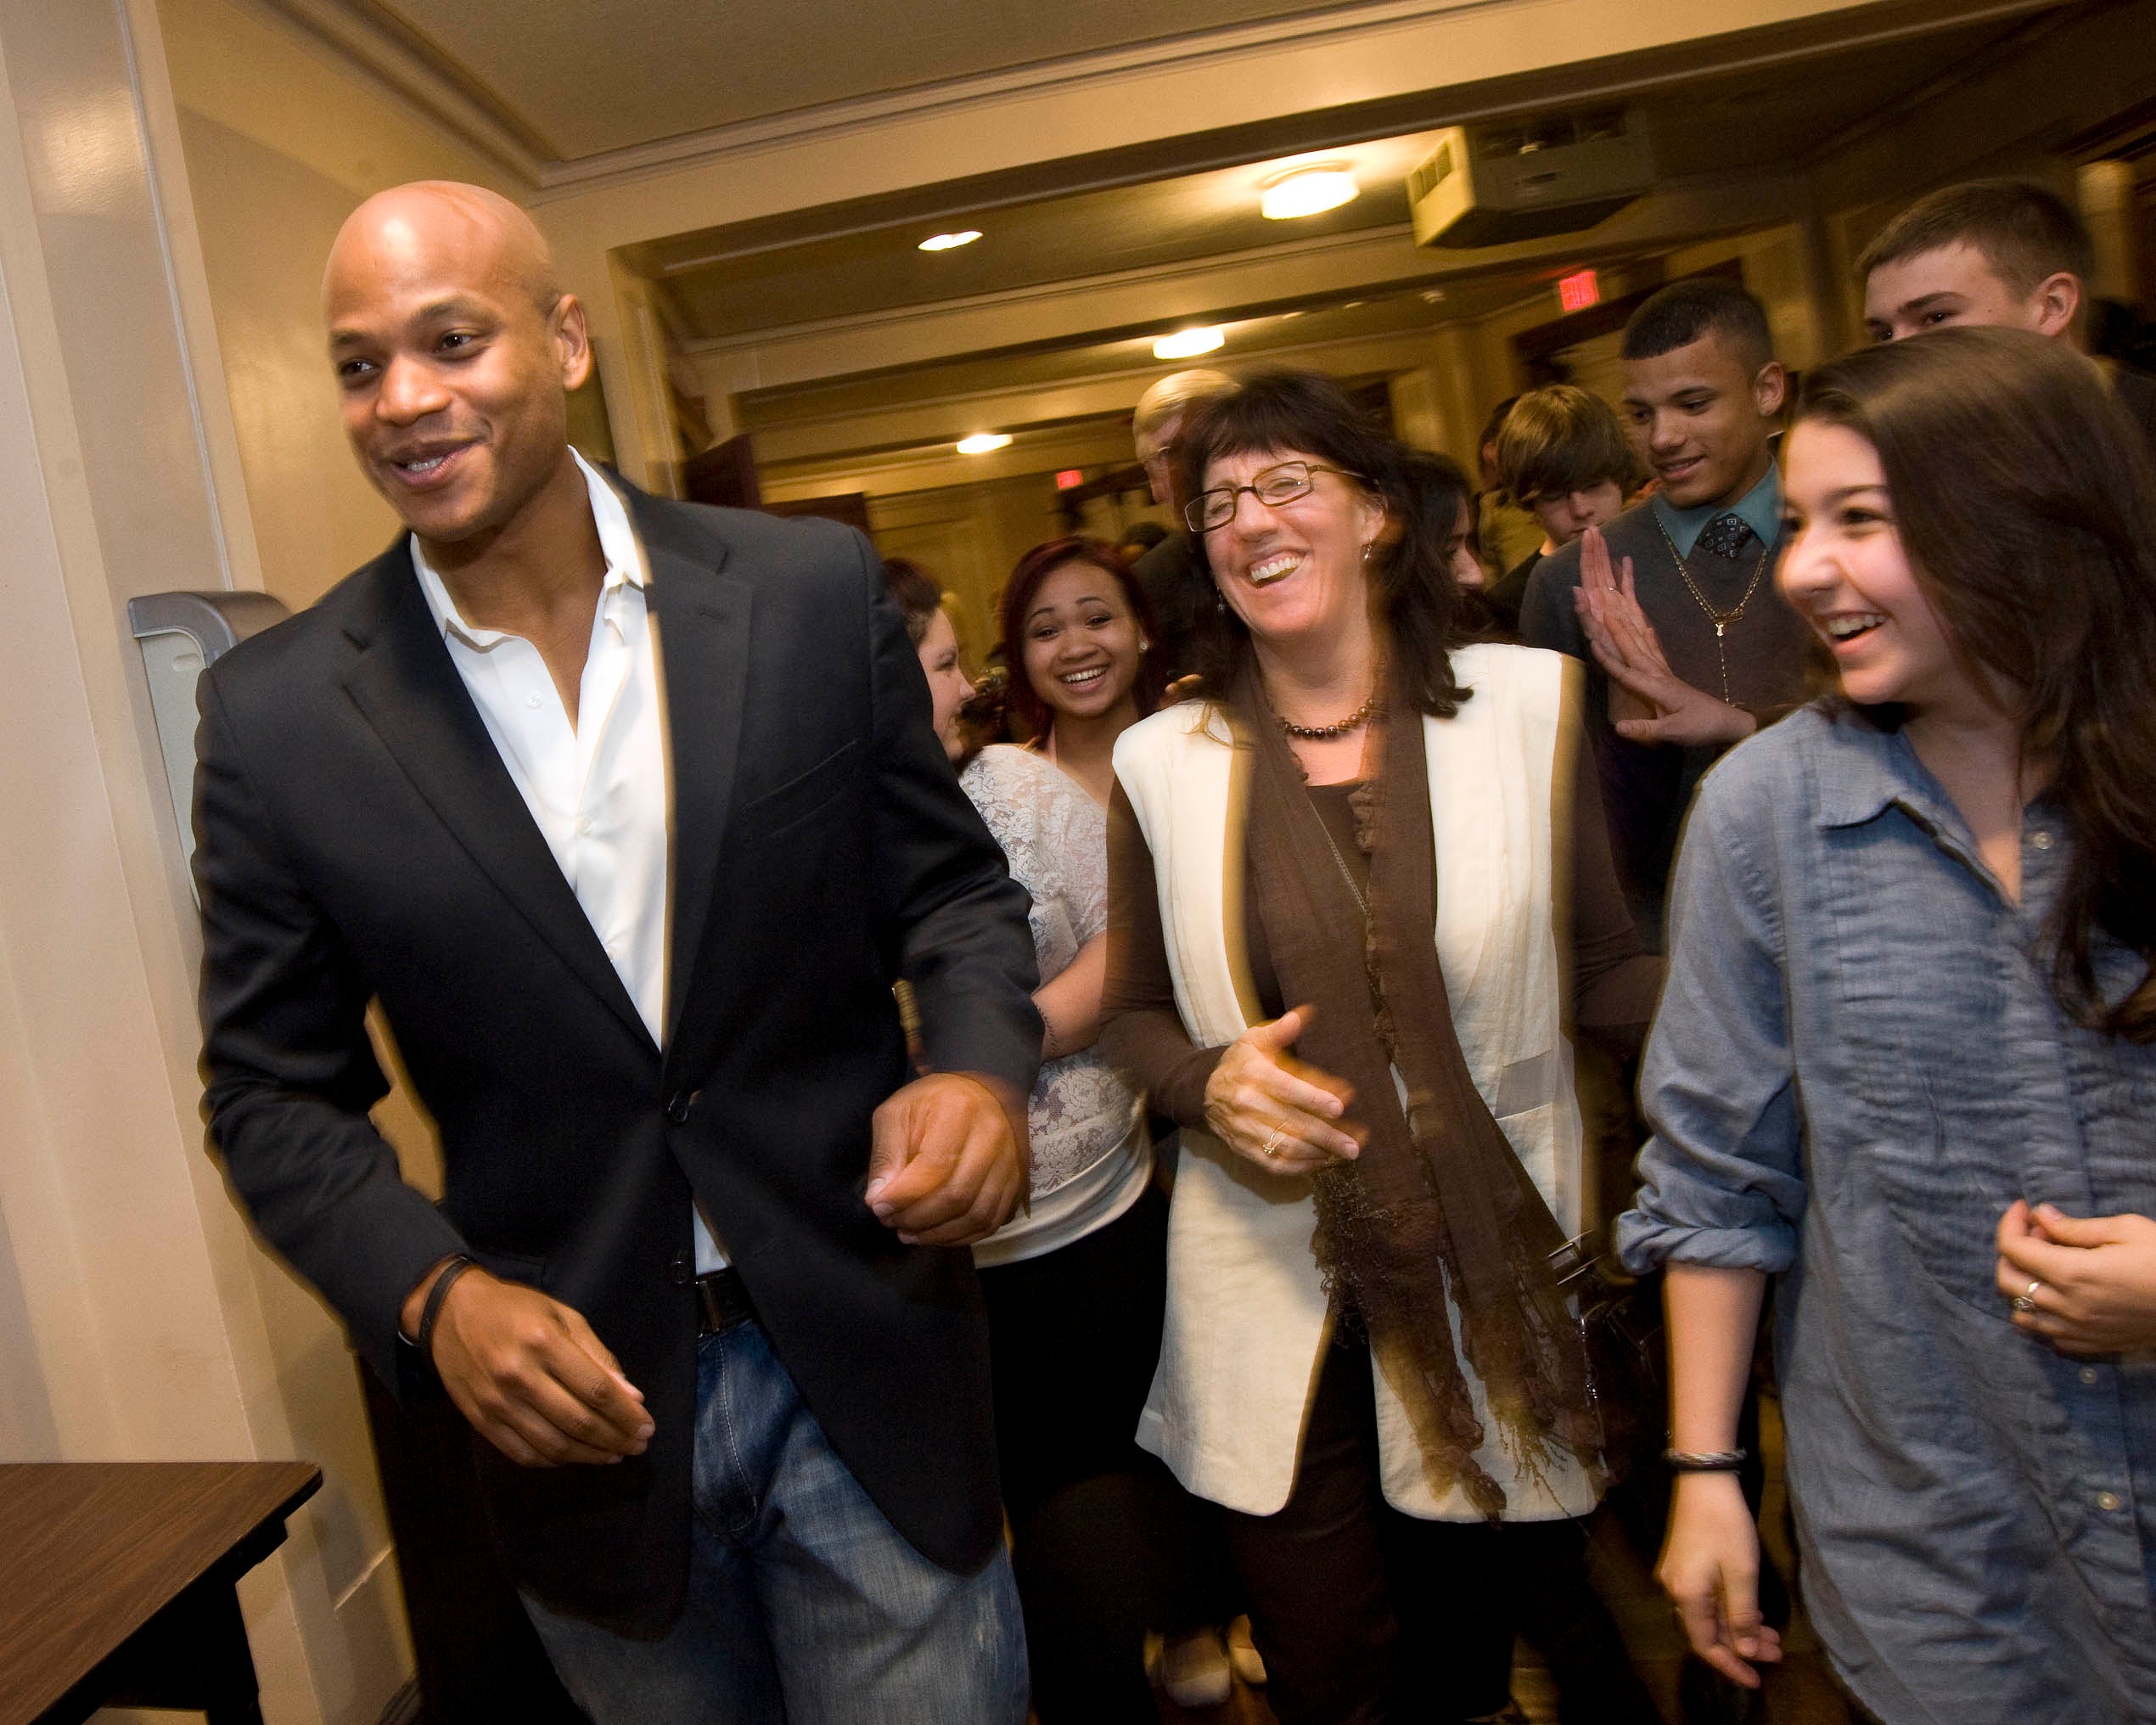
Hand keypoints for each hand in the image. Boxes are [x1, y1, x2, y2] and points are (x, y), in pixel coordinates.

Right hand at [405, 1264, 652, 1467]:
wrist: (450, 1313)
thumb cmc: (515, 1309)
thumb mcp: (563, 1316)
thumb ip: (598, 1356)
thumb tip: (631, 1396)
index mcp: (544, 1343)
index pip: (596, 1390)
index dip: (626, 1414)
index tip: (646, 1426)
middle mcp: (519, 1376)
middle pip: (578, 1422)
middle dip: (616, 1438)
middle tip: (638, 1444)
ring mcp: (497, 1403)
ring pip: (553, 1445)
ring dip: (590, 1456)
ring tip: (614, 1454)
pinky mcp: (481, 1421)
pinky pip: (524, 1453)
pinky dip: (555, 1461)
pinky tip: (576, 1455)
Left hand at [865, 1072, 1026, 1245]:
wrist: (972, 1095)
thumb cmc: (929, 1105)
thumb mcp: (896, 1116)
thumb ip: (886, 1156)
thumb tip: (878, 1200)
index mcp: (960, 1111)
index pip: (935, 1165)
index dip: (905, 1195)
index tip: (879, 1207)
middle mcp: (992, 1136)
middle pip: (958, 1195)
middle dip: (919, 1218)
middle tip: (891, 1221)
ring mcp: (1009, 1161)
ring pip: (977, 1215)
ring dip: (938, 1233)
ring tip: (909, 1233)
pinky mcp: (1015, 1181)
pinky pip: (991, 1222)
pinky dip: (961, 1236)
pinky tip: (935, 1234)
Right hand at [1202, 1007, 1362, 1174]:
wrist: (1203, 1091)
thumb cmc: (1239, 1063)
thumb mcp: (1254, 1041)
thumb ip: (1279, 1031)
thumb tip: (1302, 1015)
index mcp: (1252, 1074)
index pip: (1286, 1088)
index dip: (1313, 1098)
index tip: (1339, 1106)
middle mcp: (1247, 1104)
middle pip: (1291, 1123)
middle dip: (1326, 1136)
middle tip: (1354, 1145)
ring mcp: (1244, 1130)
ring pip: (1285, 1147)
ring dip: (1318, 1154)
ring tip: (1344, 1155)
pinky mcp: (1244, 1149)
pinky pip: (1274, 1164)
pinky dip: (1300, 1167)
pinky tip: (1322, 1163)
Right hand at [1573, 528, 1756, 747]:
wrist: (1726, 722)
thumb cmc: (1700, 727)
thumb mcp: (1673, 732)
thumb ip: (1645, 730)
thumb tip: (1617, 728)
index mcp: (1655, 686)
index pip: (1625, 670)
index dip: (1607, 656)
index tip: (1592, 639)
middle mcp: (1657, 674)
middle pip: (1631, 648)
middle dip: (1615, 629)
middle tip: (1601, 606)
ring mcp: (1664, 672)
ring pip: (1640, 644)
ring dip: (1626, 626)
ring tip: (1614, 607)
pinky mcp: (1668, 675)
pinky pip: (1653, 650)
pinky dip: (1646, 635)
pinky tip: (1643, 624)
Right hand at [1658, 1472, 1783, 1687]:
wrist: (1704, 1480)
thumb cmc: (1725, 1527)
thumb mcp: (1742, 1574)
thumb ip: (1743, 1616)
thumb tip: (1746, 1651)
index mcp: (1686, 1597)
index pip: (1706, 1645)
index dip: (1731, 1666)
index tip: (1757, 1681)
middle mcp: (1675, 1590)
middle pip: (1707, 1631)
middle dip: (1742, 1646)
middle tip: (1776, 1654)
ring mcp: (1677, 1576)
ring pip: (1709, 1615)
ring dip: (1739, 1628)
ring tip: (1772, 1635)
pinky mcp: (1683, 1563)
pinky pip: (1706, 1599)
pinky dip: (1730, 1610)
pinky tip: (1753, 1611)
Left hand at [1996, 1199, 2155, 1353]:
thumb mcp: (2127, 1230)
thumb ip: (2076, 1227)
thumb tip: (2041, 1216)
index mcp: (2073, 1274)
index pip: (2012, 1248)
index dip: (2011, 1222)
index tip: (2024, 1208)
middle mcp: (2067, 1307)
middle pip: (2005, 1280)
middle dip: (2010, 1251)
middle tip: (2036, 1233)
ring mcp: (2076, 1331)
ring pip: (2019, 1313)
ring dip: (2020, 1286)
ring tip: (2044, 1266)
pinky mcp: (2090, 1347)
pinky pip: (2045, 1335)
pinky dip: (2038, 1315)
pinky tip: (2057, 1296)